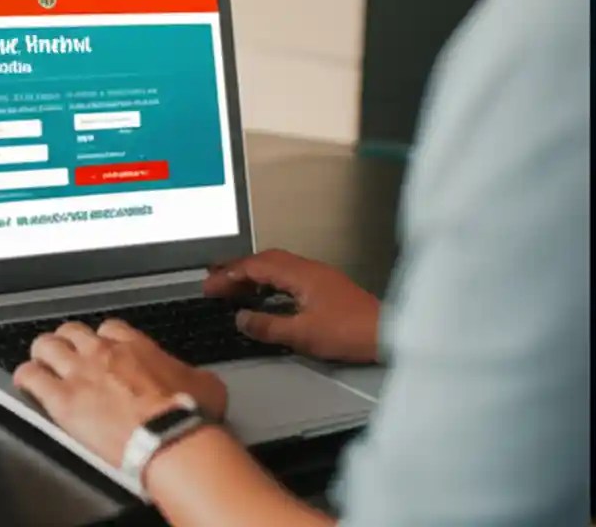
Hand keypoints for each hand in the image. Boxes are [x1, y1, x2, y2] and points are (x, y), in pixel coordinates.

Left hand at [12, 319, 227, 466]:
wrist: (168, 437)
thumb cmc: (187, 412)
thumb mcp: (204, 382)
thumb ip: (190, 373)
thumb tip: (197, 379)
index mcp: (137, 346)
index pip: (109, 327)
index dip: (103, 337)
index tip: (105, 348)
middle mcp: (105, 352)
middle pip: (72, 331)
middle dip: (68, 341)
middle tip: (69, 354)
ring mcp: (80, 373)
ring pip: (46, 346)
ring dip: (43, 354)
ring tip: (42, 364)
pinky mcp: (62, 400)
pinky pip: (31, 377)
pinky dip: (26, 378)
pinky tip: (27, 383)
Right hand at [203, 249, 380, 362]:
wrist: (386, 332)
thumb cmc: (349, 331)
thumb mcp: (301, 334)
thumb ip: (267, 326)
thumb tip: (241, 319)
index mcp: (301, 275)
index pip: (257, 266)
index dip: (229, 275)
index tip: (209, 286)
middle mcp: (310, 269)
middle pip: (267, 261)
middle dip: (238, 269)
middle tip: (215, 282)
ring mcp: (320, 276)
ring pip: (279, 267)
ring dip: (254, 275)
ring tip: (233, 289)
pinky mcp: (327, 287)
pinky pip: (291, 276)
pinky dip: (271, 282)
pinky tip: (265, 297)